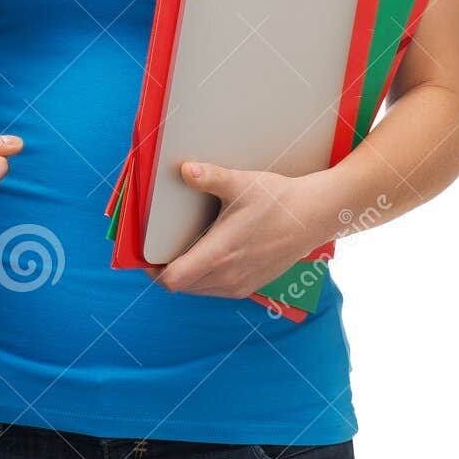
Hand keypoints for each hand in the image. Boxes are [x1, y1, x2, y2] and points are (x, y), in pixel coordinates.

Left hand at [147, 160, 334, 299]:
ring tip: (180, 248)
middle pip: (182, 286)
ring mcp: (241, 284)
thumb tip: (185, 169)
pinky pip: (216, 289)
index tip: (144, 254)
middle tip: (158, 246)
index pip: (173, 279)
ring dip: (186, 275)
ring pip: (199, 289)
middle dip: (166, 270)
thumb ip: (211, 178)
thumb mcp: (241, 184)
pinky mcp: (251, 285)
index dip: (152, 271)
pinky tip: (206, 253)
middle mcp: (228, 276)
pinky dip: (204, 278)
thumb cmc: (278, 200)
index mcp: (220, 254)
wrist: (315, 216)